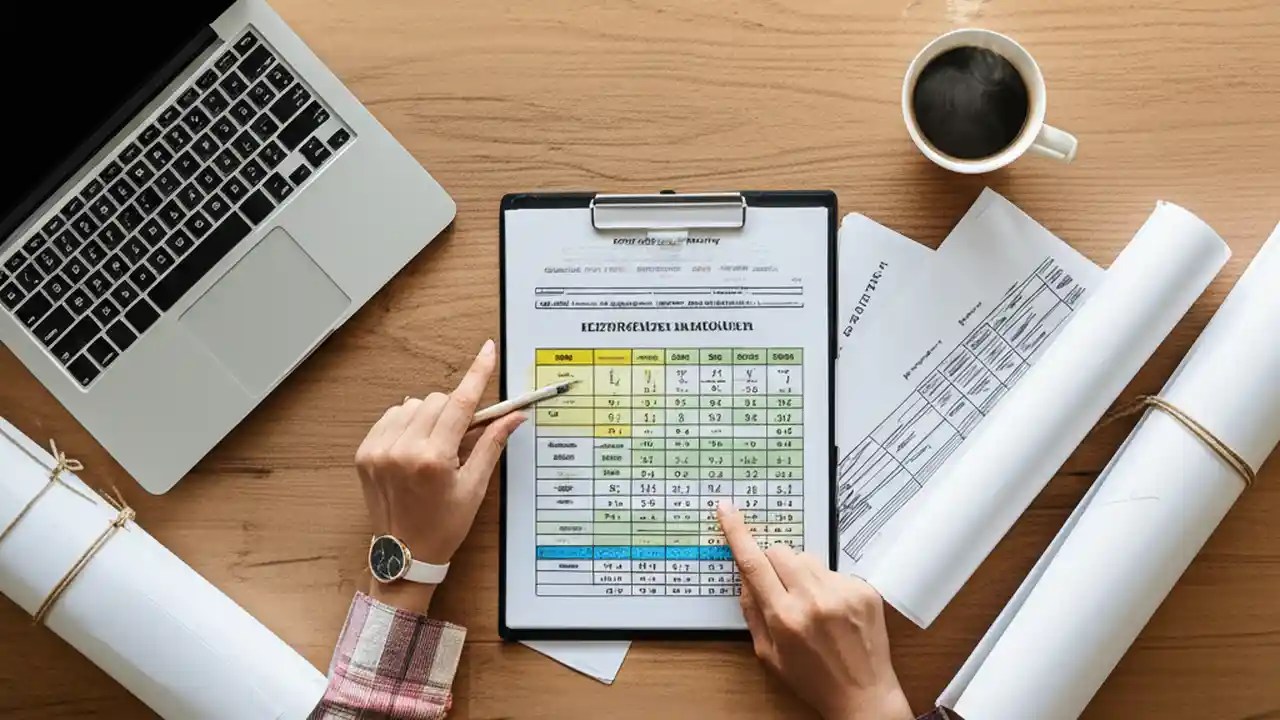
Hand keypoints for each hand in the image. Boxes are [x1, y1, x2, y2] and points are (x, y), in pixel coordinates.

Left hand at [355, 339, 523, 611]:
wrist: (404, 555)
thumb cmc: (444, 525)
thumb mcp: (475, 487)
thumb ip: (492, 444)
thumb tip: (514, 416)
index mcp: (433, 459)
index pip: (460, 403)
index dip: (477, 374)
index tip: (487, 351)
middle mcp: (402, 450)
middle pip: (436, 400)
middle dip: (453, 410)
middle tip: (461, 436)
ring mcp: (379, 450)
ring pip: (412, 405)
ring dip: (429, 415)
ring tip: (435, 445)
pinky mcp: (365, 453)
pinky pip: (390, 417)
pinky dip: (406, 422)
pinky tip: (414, 446)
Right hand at [718, 503, 912, 719]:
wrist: (863, 695)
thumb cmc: (813, 680)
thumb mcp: (769, 654)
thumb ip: (752, 612)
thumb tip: (746, 578)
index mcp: (784, 617)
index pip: (753, 563)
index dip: (737, 533)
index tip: (726, 510)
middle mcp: (813, 599)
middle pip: (780, 552)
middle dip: (773, 564)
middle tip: (780, 589)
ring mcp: (842, 592)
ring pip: (807, 558)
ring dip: (801, 573)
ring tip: (812, 604)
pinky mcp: (864, 590)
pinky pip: (833, 570)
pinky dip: (827, 584)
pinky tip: (834, 611)